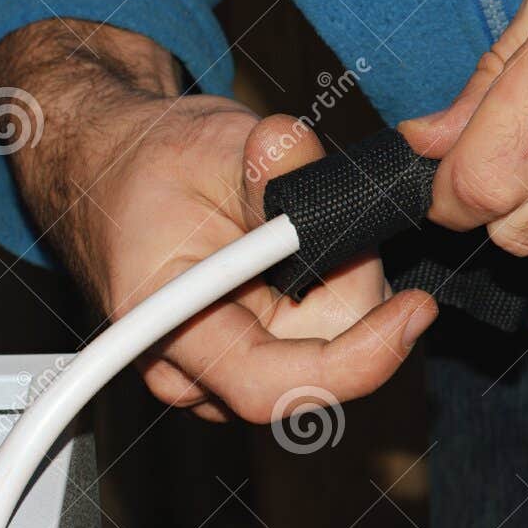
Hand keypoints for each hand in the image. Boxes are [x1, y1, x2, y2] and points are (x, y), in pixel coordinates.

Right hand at [0, 20, 436, 420]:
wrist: (113, 174)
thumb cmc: (148, 165)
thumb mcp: (209, 142)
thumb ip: (266, 158)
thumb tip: (297, 153)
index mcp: (164, 328)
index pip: (272, 385)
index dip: (357, 359)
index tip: (413, 312)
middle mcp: (190, 374)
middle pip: (317, 366)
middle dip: (351, 292)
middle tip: (335, 215)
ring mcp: (219, 378)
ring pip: (323, 354)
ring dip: (339, 290)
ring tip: (299, 227)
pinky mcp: (249, 367)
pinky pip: (319, 344)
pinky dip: (330, 296)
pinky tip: (303, 255)